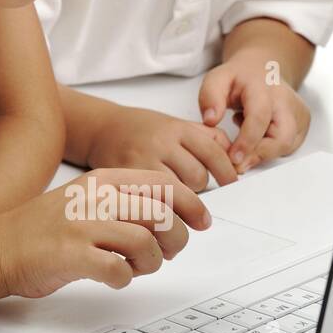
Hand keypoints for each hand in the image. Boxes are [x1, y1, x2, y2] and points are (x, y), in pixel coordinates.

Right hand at [0, 168, 211, 299]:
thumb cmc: (44, 229)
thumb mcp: (85, 199)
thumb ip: (124, 202)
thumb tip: (174, 216)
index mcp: (100, 181)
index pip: (162, 184)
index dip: (191, 204)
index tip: (202, 221)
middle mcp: (94, 198)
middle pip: (161, 214)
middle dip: (175, 240)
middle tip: (165, 253)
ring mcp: (81, 225)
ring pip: (146, 243)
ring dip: (150, 263)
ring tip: (135, 267)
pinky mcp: (71, 255)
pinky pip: (118, 270)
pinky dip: (123, 278)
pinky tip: (112, 276)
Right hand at [88, 104, 237, 190]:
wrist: (99, 129)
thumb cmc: (139, 129)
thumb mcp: (174, 124)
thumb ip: (205, 139)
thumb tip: (234, 160)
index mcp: (175, 128)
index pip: (212, 152)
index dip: (227, 172)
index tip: (231, 183)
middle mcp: (158, 143)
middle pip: (197, 178)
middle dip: (199, 187)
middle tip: (190, 189)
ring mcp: (140, 162)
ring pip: (176, 194)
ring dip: (179, 201)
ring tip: (171, 197)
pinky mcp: (124, 179)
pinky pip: (153, 202)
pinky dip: (159, 208)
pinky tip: (156, 205)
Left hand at [198, 60, 311, 171]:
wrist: (264, 69)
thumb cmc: (239, 78)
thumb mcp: (217, 79)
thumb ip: (209, 97)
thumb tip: (210, 121)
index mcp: (263, 87)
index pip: (260, 117)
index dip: (247, 141)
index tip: (233, 158)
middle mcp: (287, 100)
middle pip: (282, 138)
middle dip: (259, 155)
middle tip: (237, 164)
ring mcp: (298, 113)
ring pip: (286, 145)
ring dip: (262, 152)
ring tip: (243, 141)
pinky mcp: (303, 124)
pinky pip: (288, 146)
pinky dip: (269, 149)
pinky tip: (256, 137)